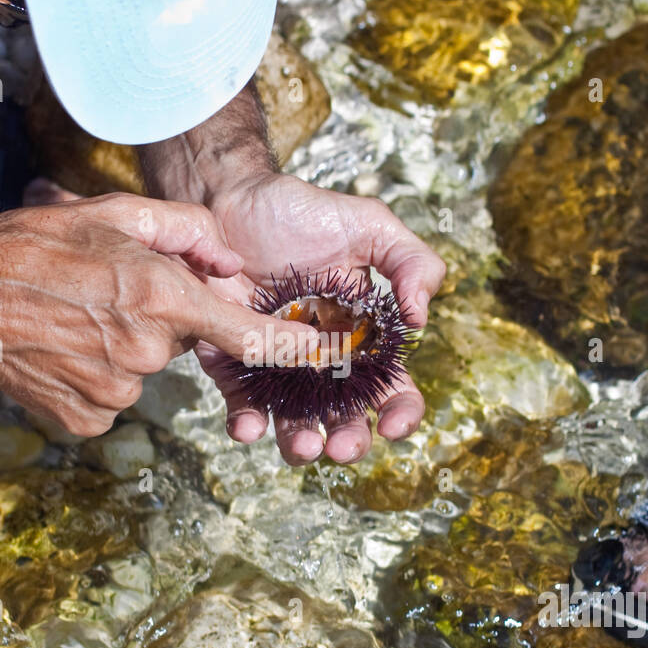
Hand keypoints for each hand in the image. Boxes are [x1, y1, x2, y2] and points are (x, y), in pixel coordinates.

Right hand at [0, 193, 318, 435]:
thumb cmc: (33, 248)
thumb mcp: (114, 212)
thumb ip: (187, 230)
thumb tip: (232, 261)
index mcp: (161, 296)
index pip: (249, 335)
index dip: (294, 349)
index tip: (329, 357)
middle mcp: (147, 350)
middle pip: (184, 342)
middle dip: (163, 319)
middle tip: (114, 293)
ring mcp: (118, 391)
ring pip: (148, 371)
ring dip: (127, 347)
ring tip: (79, 318)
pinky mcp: (92, 419)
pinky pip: (116, 398)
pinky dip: (99, 375)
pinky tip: (66, 349)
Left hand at [197, 173, 445, 464]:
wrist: (228, 198)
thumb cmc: (298, 211)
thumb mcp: (369, 224)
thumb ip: (412, 262)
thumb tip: (419, 319)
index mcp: (361, 336)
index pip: (390, 386)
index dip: (399, 411)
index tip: (394, 424)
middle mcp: (321, 360)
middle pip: (343, 416)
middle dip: (348, 441)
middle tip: (343, 448)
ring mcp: (276, 364)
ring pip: (293, 422)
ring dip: (300, 445)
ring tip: (304, 449)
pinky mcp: (230, 361)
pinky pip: (239, 402)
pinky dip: (246, 423)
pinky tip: (251, 427)